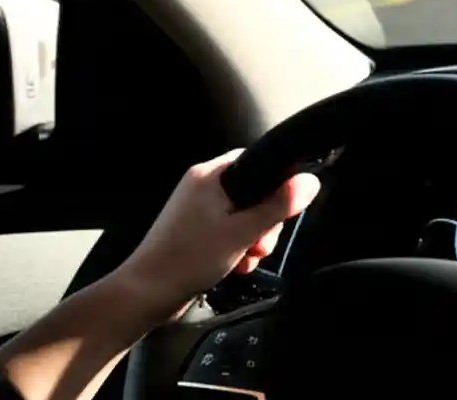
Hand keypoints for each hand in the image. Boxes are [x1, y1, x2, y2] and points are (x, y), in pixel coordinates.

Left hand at [113, 150, 320, 321]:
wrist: (146, 295)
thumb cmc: (189, 259)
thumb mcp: (243, 231)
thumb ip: (279, 205)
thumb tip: (310, 181)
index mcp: (210, 175)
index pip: (258, 161)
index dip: (277, 184)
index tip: (282, 209)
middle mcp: (202, 187)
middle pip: (255, 193)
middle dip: (265, 222)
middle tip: (258, 242)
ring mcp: (197, 211)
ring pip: (246, 217)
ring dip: (253, 240)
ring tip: (244, 258)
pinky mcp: (195, 233)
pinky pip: (230, 232)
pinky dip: (238, 248)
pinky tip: (234, 265)